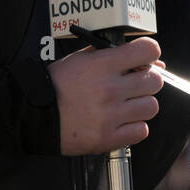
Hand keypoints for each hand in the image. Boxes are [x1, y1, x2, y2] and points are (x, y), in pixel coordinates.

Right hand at [47, 37, 164, 155]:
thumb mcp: (80, 58)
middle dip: (146, 80)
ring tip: (126, 105)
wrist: (34, 114)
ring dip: (141, 105)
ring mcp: (110, 115)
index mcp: (103, 65)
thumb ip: (111, 54)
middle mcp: (110, 89)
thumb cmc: (56, 85)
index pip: (149, 51)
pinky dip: (135, 127)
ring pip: (151, 107)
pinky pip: (141, 131)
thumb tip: (146, 59)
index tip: (145, 59)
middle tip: (133, 85)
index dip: (150, 53)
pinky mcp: (108, 138)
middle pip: (155, 81)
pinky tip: (121, 121)